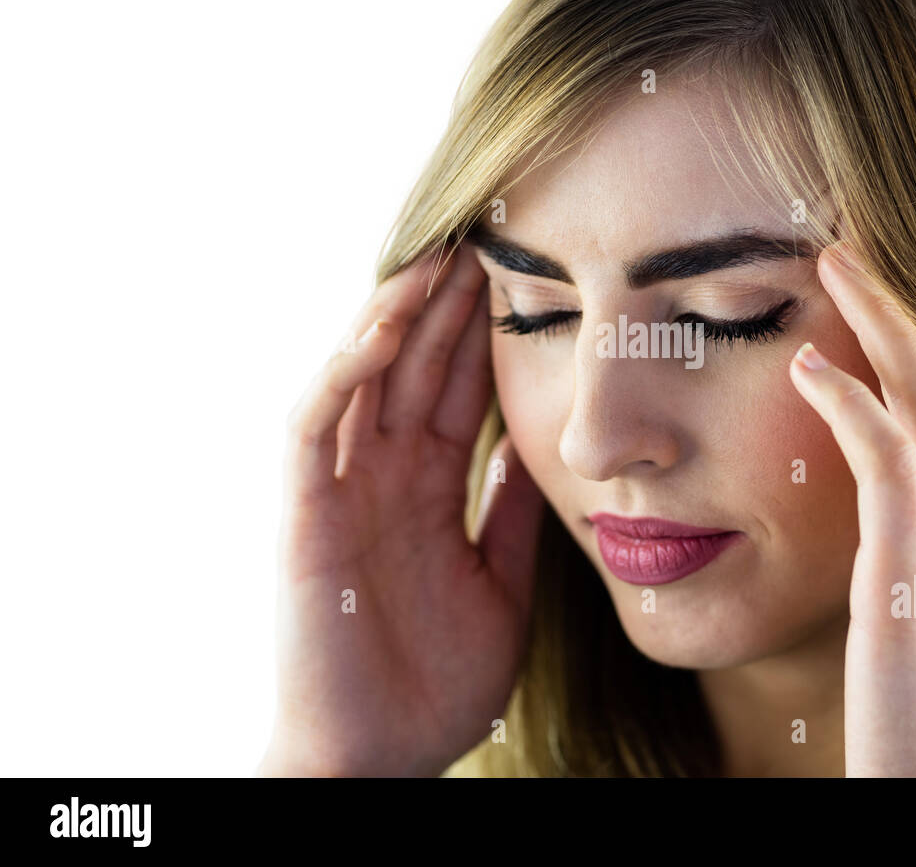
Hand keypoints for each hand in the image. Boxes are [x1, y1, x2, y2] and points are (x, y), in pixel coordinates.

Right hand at [259, 245, 545, 775]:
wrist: (381, 758)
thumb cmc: (436, 682)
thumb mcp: (500, 581)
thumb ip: (510, 513)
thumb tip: (535, 450)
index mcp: (429, 488)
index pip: (455, 388)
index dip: (483, 331)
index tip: (521, 272)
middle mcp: (384, 474)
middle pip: (413, 366)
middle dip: (446, 301)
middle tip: (483, 233)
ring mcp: (341, 487)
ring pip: (363, 378)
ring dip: (394, 315)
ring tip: (436, 256)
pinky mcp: (305, 511)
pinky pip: (315, 426)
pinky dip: (343, 373)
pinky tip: (379, 328)